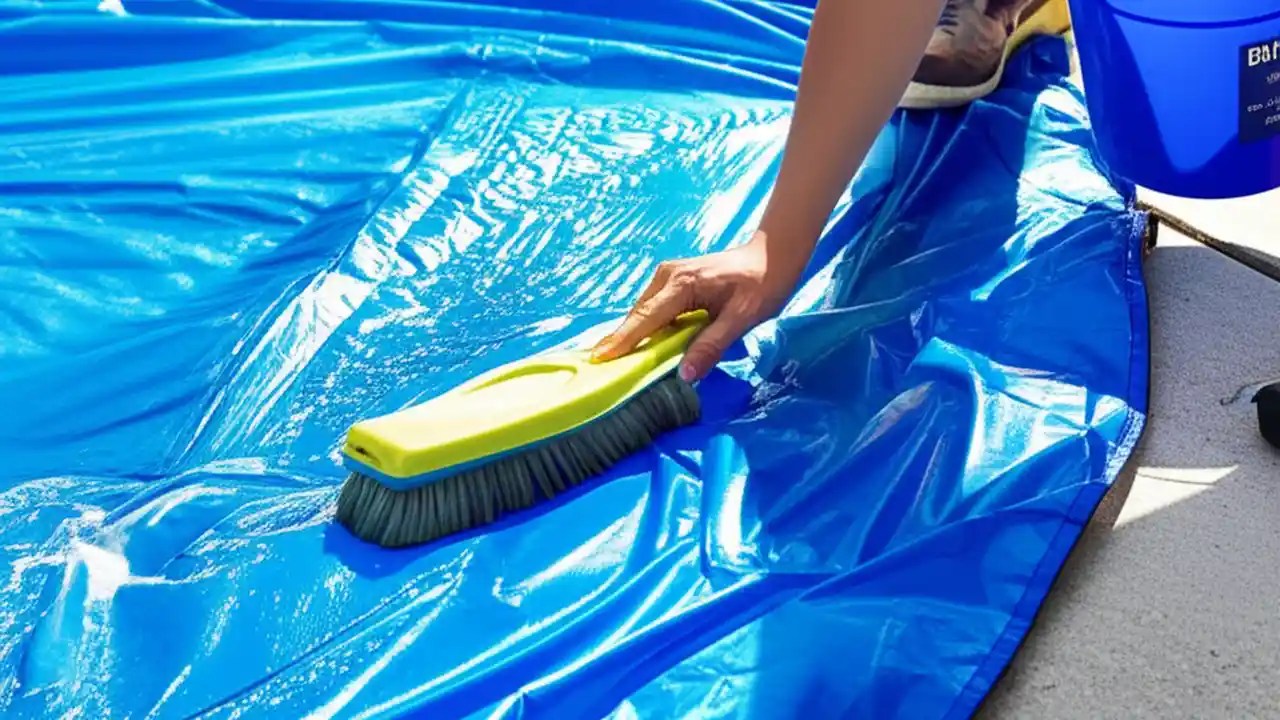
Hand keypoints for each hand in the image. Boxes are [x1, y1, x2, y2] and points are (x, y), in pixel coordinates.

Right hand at [591, 232, 806, 380]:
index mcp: (682, 284)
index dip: (622, 340)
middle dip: (622, 341)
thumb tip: (685, 375)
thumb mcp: (742, 319)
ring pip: (643, 311)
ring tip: (619, 361)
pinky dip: (647, 326)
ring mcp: (668, 275)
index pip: (646, 318)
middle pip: (638, 315)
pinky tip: (645, 345)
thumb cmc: (761, 285)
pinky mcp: (673, 280)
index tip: (598, 358)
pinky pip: (653, 308)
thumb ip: (711, 346)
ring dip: (634, 335)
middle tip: (604, 368)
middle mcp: (667, 276)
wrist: (772, 257)